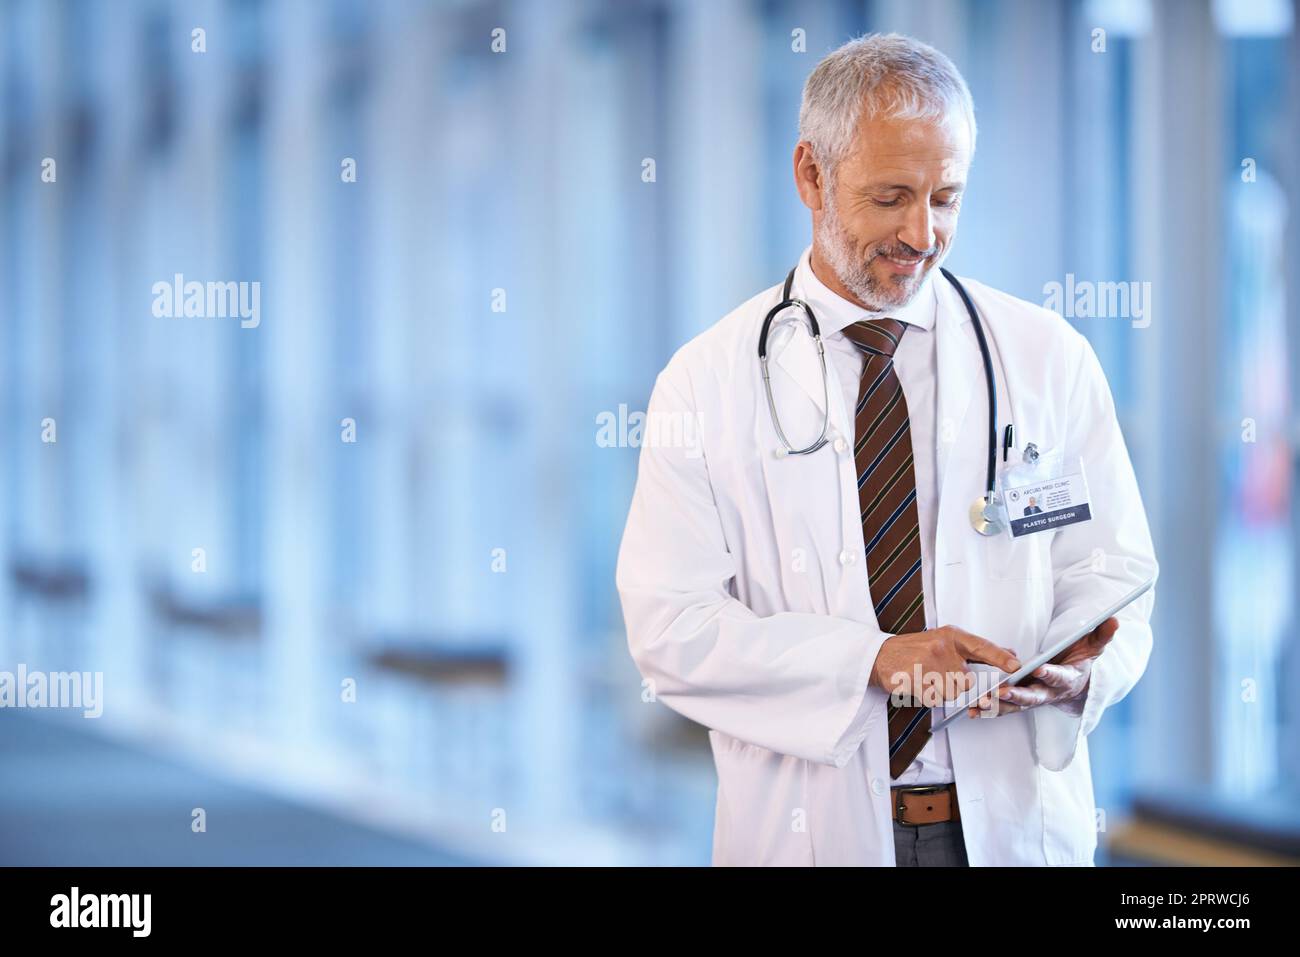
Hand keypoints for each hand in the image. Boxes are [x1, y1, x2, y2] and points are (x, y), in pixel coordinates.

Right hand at [871, 625, 1021, 707]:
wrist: (879, 656)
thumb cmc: (916, 649)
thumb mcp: (946, 640)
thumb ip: (978, 650)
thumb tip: (1011, 652)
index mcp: (951, 636)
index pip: (981, 647)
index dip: (1000, 658)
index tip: (1017, 666)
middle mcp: (941, 648)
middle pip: (966, 682)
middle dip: (956, 685)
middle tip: (940, 675)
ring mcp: (926, 663)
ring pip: (950, 694)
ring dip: (941, 692)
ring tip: (927, 679)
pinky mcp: (914, 680)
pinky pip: (933, 699)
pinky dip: (927, 697)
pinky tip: (918, 685)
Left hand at [966, 616, 1118, 718]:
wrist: (1077, 684)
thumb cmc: (1081, 660)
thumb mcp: (1094, 646)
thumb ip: (1102, 634)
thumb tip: (1114, 619)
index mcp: (1067, 679)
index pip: (1059, 677)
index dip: (1050, 673)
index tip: (1039, 668)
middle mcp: (1049, 692)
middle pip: (1034, 697)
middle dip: (1019, 695)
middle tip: (1002, 691)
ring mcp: (1034, 698)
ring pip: (1016, 706)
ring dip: (998, 706)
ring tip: (980, 704)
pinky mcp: (1021, 701)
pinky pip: (1004, 708)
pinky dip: (989, 710)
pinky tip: (971, 711)